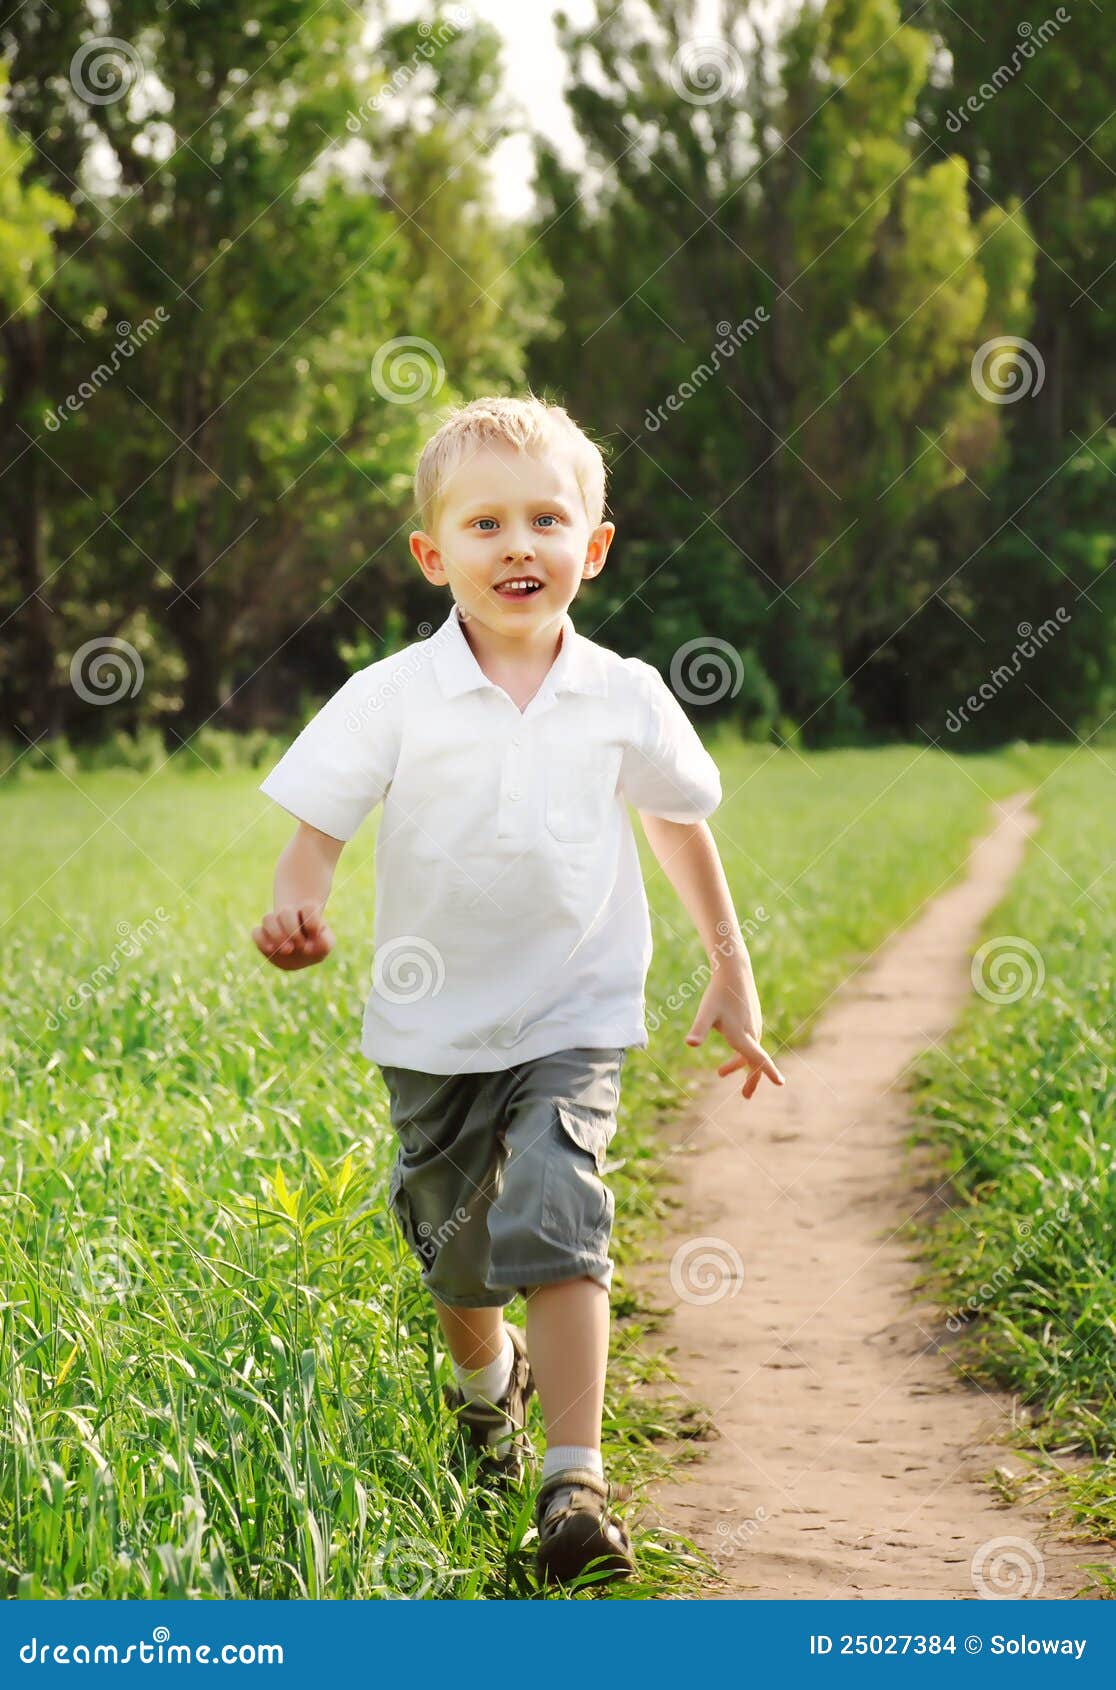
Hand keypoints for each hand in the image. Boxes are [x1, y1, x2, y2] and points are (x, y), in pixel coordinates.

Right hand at [252, 903, 335, 970]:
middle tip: (300, 946)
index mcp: (305, 912)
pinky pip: (256, 933)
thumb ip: (324, 943)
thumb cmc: (316, 946)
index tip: (316, 935)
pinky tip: (272, 950)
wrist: (302, 954)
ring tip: (288, 950)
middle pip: (286, 912)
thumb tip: (307, 947)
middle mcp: (288, 915)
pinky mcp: (264, 937)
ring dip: (277, 935)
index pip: (308, 907)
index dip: (312, 922)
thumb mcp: (326, 945)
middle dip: (293, 931)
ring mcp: (274, 925)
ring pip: (268, 919)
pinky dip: (262, 941)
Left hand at [684, 969, 785, 1099]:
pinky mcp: (750, 1020)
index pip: (757, 1058)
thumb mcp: (706, 1012)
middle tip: (746, 1096)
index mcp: (741, 1035)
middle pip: (754, 1061)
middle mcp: (751, 1033)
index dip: (768, 1072)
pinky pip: (749, 1043)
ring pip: (749, 1052)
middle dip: (751, 1080)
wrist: (733, 971)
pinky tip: (730, 1052)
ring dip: (739, 1065)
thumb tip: (690, 1043)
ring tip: (720, 1073)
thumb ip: (699, 1029)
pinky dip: (741, 1053)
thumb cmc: (717, 993)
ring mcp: (753, 1026)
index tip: (781, 1083)